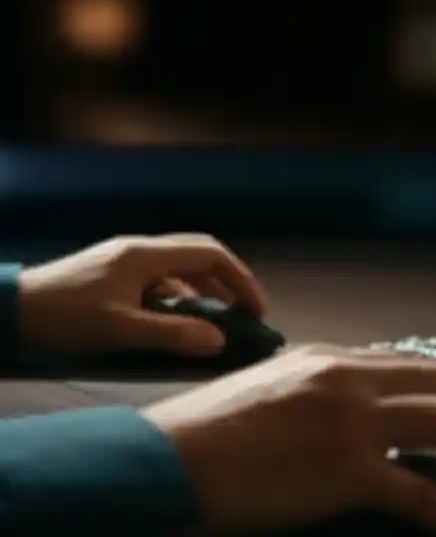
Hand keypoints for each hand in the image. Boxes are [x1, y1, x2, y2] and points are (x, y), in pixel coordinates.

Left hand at [17, 234, 266, 356]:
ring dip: (203, 292)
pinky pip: (158, 280)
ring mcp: (124, 260)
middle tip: (244, 314)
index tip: (255, 309)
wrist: (8, 310)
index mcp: (147, 255)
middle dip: (228, 283)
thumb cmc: (65, 318)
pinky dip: (178, 298)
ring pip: (178, 269)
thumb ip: (173, 334)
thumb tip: (220, 340)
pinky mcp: (111, 274)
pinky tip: (174, 321)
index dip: (240, 279)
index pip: (211, 254)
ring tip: (215, 321)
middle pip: (199, 256)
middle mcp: (140, 250)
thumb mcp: (120, 330)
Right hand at [143, 344, 435, 535]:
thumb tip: (363, 421)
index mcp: (333, 359)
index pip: (421, 367)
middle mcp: (351, 377)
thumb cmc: (203, 438)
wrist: (158, 461)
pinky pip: (424, 494)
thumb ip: (322, 396)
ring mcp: (353, 420)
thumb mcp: (272, 393)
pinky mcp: (346, 469)